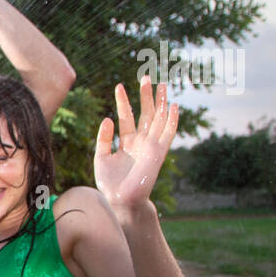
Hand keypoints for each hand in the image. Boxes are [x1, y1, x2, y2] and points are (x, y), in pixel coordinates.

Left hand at [95, 75, 178, 211]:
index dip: (123, 102)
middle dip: (146, 96)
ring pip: (158, 119)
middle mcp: (141, 142)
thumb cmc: (110, 182)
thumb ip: (104, 138)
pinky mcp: (158, 152)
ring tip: (162, 84)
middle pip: (145, 114)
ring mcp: (151, 146)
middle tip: (146, 77)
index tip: (119, 86)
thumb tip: (107, 119)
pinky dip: (171, 120)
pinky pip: (167, 133)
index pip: (126, 117)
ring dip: (160, 102)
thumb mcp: (101, 157)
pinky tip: (173, 106)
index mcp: (127, 142)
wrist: (120, 199)